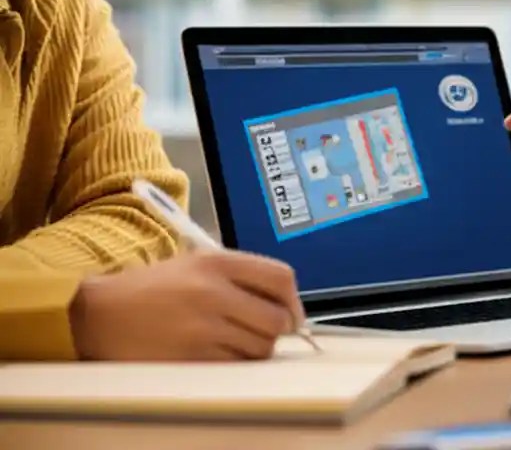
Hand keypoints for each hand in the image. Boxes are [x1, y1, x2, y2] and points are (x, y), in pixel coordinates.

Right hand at [69, 251, 304, 360]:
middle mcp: (214, 291)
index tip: (291, 314)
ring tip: (232, 341)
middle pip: (278, 318)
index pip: (281, 278)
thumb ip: (241, 277)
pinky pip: (236, 365)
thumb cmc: (152, 289)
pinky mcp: (192, 356)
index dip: (293, 300)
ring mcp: (203, 326)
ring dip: (255, 349)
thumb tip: (288, 307)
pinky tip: (216, 353)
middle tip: (261, 332)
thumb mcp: (196, 264)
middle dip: (277, 329)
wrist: (99, 314)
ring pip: (261, 347)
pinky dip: (234, 363)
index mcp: (218, 262)